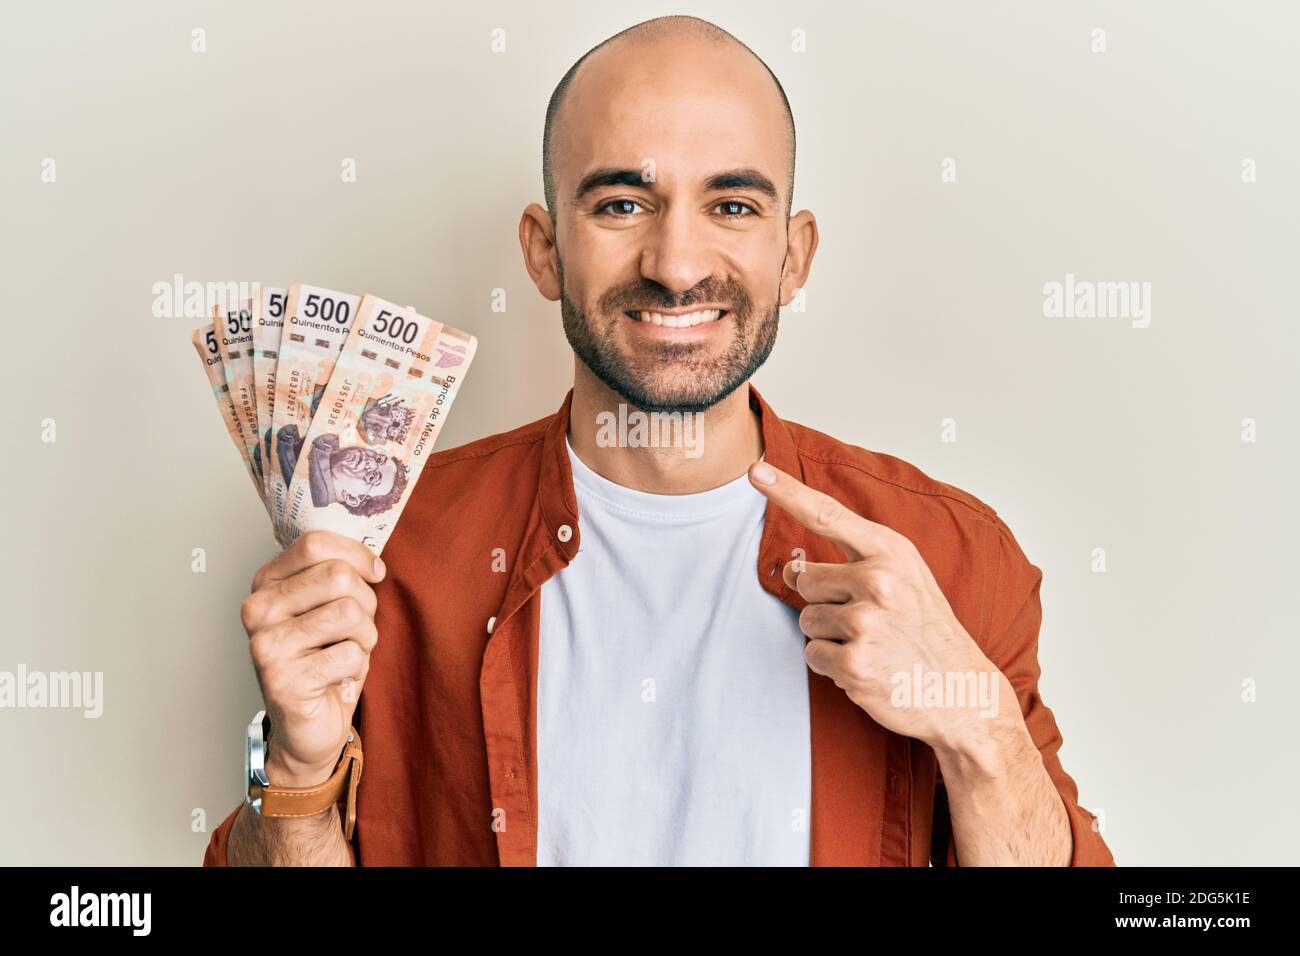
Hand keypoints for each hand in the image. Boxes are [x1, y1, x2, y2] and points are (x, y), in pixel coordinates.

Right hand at [240, 530, 385, 786]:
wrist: (306, 727)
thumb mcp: (329, 607)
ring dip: (365, 636)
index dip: (357, 554)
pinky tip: (337, 677)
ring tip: (346, 652)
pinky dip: (357, 666)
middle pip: (338, 576)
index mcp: (267, 583)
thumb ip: (338, 575)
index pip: (315, 543)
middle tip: (355, 629)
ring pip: (349, 613)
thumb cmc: (325, 660)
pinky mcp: (282, 680)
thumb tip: (372, 559)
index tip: (375, 573)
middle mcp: (258, 610)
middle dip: (365, 603)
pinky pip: (350, 654)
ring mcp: (266, 645)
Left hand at [748, 461, 1009, 751]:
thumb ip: (853, 562)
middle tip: (866, 620)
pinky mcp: (855, 664)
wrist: (961, 690)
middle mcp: (879, 581)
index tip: (754, 471)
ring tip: (871, 645)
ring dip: (829, 636)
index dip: (785, 491)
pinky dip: (833, 666)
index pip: (827, 515)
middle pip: (805, 580)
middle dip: (823, 602)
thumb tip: (792, 563)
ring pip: (807, 620)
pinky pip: (812, 655)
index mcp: (892, 552)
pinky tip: (868, 668)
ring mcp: (867, 624)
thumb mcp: (905, 578)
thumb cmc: (925, 630)